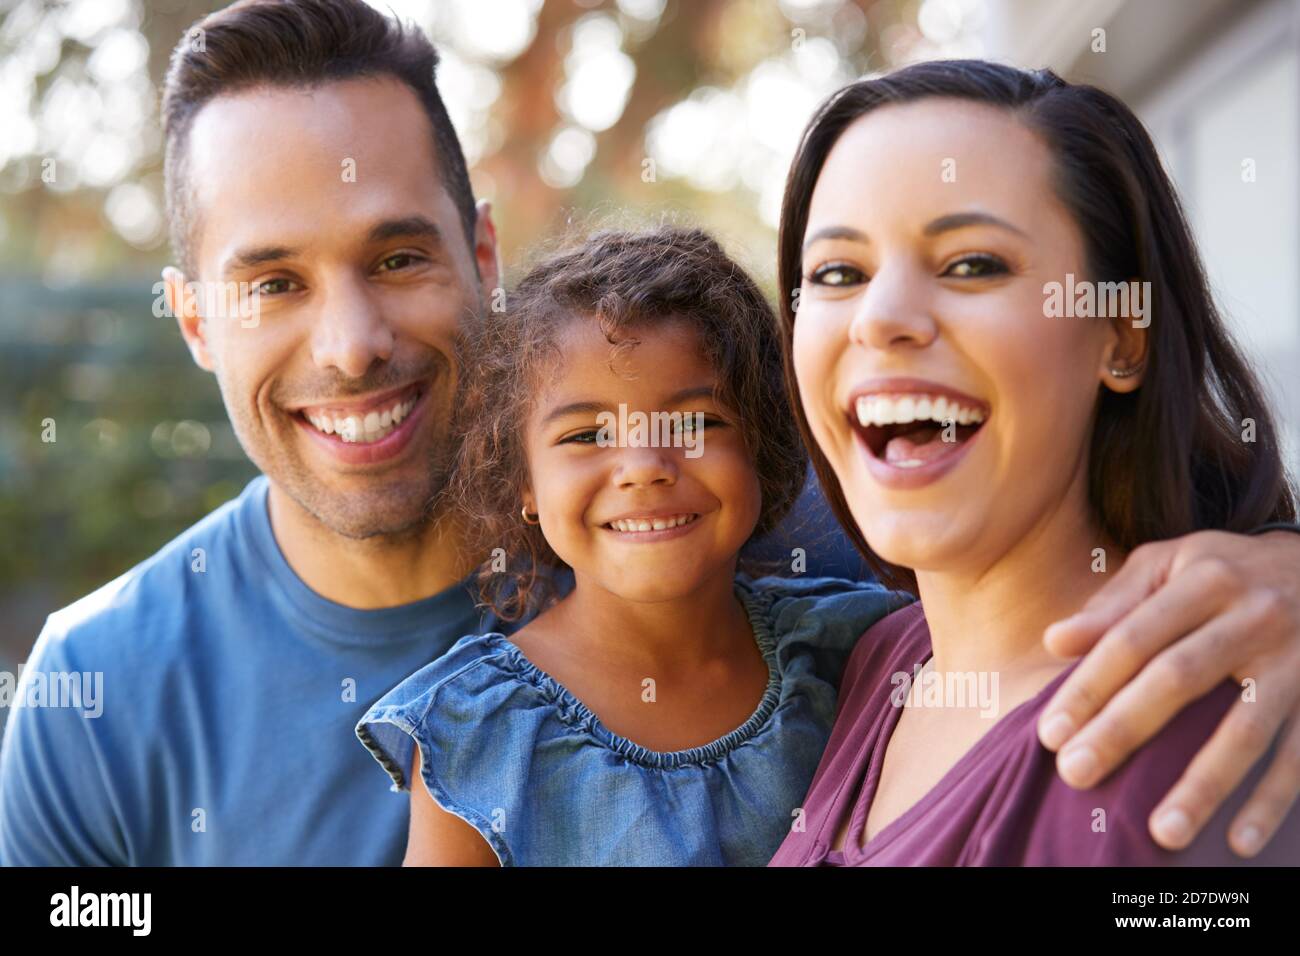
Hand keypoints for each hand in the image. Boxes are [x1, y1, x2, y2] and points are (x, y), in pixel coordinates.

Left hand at [1036, 529, 1299, 856]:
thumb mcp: (1171, 566)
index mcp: (1205, 579)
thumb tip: (1054, 641)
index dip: (1089, 687)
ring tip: (1161, 833)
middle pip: (1177, 680)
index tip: (1050, 734)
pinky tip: (1238, 842)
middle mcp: (1254, 615)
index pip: (1132, 639)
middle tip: (1076, 775)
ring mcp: (1297, 660)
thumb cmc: (1227, 572)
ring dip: (1202, 785)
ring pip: (1244, 729)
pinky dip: (1271, 802)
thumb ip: (1114, 605)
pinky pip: (1299, 757)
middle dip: (1122, 731)